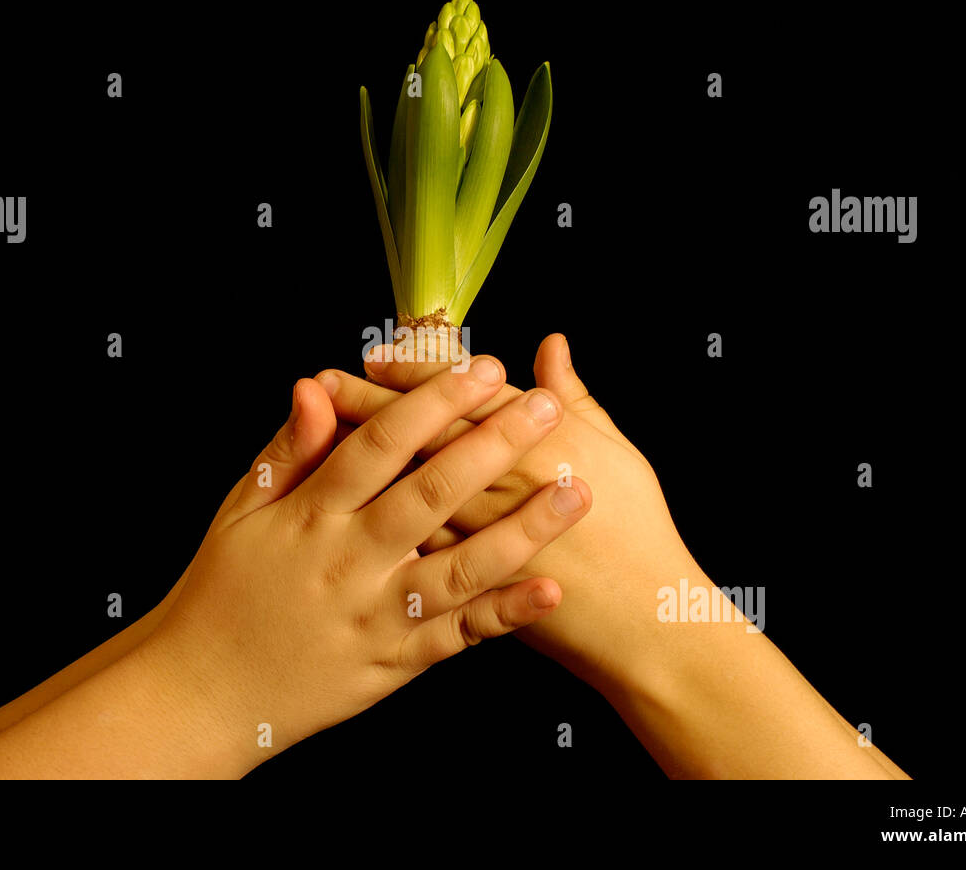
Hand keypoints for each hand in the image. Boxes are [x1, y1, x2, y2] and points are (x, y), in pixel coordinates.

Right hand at [144, 354, 591, 775]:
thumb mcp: (241, 510)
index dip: (432, 401)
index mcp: (311, 514)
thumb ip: (288, 449)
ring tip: (576, 492)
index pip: (380, 445)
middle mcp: (348, 560)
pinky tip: (547, 590)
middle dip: (494, 445)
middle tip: (545, 407)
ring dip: (523, 528)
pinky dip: (503, 614)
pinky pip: (457, 636)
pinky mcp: (394, 662)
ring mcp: (375, 615)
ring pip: (459, 566)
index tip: (480, 367)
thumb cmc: (224, 590)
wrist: (205, 689)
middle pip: (431, 492)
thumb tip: (316, 385)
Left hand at [318, 334, 697, 694]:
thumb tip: (551, 346)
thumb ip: (576, 395)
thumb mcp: (614, 449)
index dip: (414, 374)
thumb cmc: (638, 528)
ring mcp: (477, 539)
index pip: (461, 394)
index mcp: (538, 442)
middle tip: (325, 383)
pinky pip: (407, 547)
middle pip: (419, 436)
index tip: (373, 358)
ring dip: (361, 462)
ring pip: (403, 490)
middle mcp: (499, 485)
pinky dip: (375, 523)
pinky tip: (344, 506)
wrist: (644, 620)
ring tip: (322, 435)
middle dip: (368, 408)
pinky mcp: (466, 586)